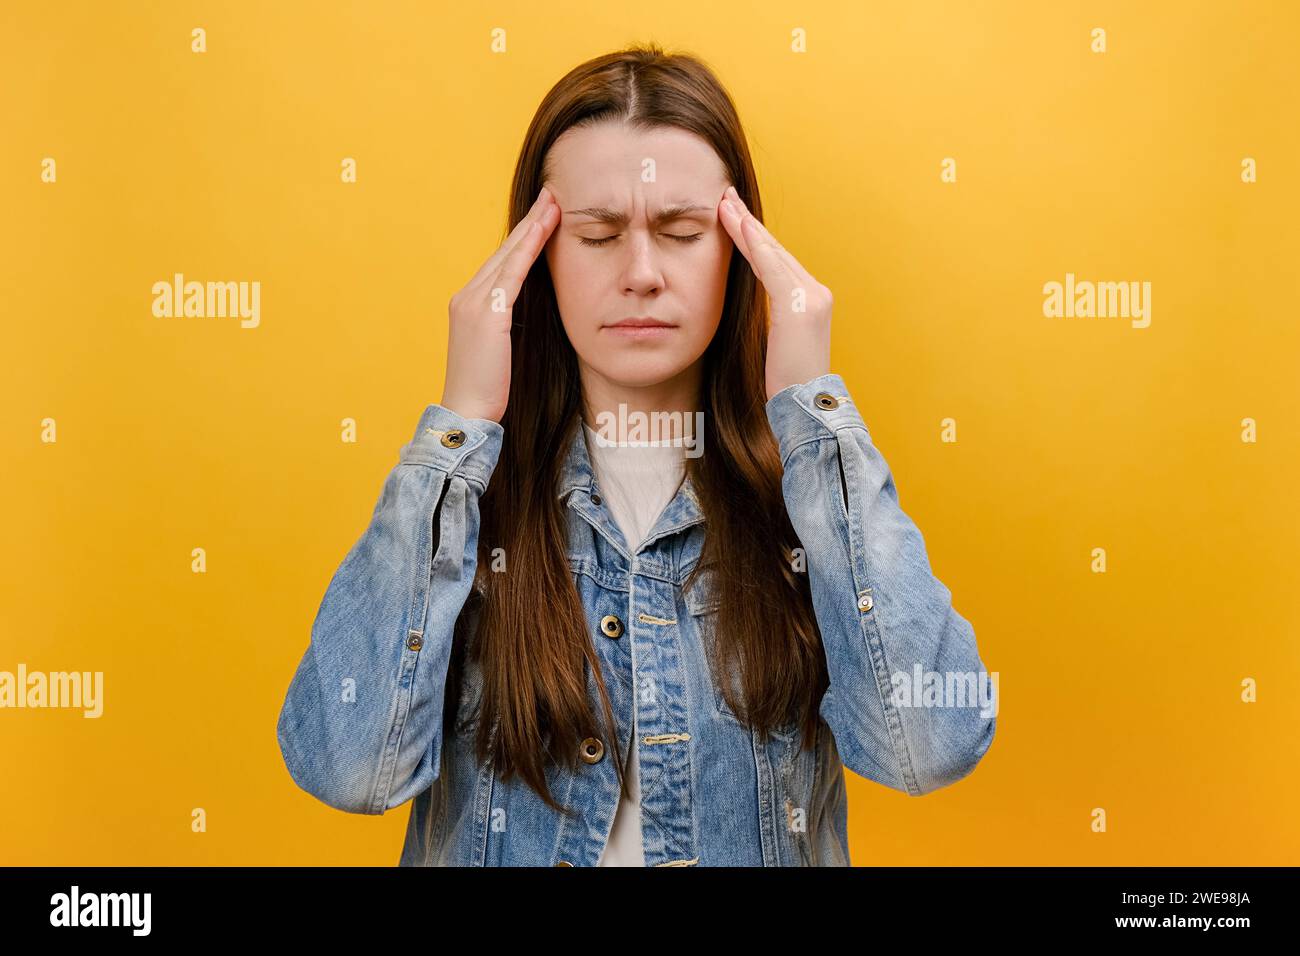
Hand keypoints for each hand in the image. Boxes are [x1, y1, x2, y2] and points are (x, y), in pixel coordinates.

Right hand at [440, 185, 559, 423]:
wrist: (466, 413)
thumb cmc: (487, 390)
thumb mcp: (500, 349)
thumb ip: (510, 325)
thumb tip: (530, 313)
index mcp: (469, 304)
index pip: (501, 262)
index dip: (523, 237)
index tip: (544, 215)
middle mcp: (466, 296)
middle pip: (504, 250)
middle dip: (529, 221)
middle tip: (552, 195)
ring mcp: (473, 303)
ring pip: (508, 255)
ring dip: (532, 226)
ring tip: (554, 203)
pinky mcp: (486, 314)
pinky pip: (512, 273)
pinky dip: (528, 248)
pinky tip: (544, 230)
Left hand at [717, 185, 831, 400]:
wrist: (805, 408)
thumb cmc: (786, 387)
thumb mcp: (775, 346)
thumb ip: (768, 323)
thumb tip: (750, 314)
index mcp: (809, 302)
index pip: (776, 262)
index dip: (754, 238)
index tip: (733, 218)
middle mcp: (816, 292)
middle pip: (775, 250)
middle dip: (748, 223)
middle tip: (726, 197)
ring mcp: (811, 297)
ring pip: (772, 252)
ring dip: (746, 226)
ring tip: (725, 203)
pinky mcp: (799, 304)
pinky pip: (771, 266)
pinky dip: (752, 244)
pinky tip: (735, 225)